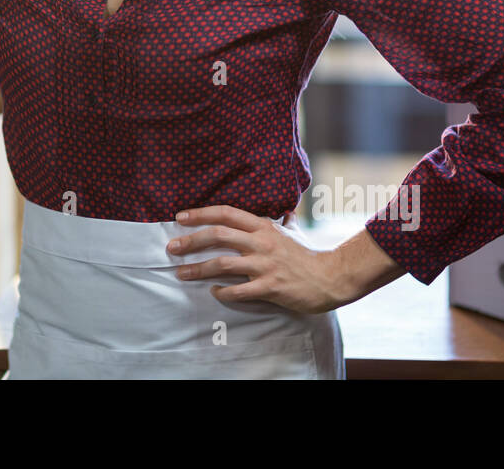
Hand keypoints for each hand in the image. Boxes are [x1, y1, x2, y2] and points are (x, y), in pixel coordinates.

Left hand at [168, 204, 344, 313]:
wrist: (332, 277)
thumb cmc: (309, 255)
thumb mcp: (292, 232)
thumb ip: (282, 222)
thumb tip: (284, 211)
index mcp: (263, 227)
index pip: (226, 213)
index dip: (201, 213)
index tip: (180, 217)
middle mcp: (261, 243)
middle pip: (218, 235)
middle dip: (191, 240)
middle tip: (172, 247)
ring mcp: (265, 265)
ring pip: (222, 264)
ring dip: (198, 269)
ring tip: (180, 273)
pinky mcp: (270, 287)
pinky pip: (239, 291)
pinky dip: (222, 292)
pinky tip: (213, 292)